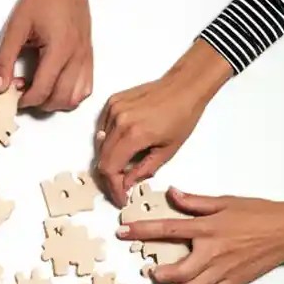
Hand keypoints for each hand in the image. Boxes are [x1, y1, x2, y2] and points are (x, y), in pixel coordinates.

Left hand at [0, 0, 94, 111]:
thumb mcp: (16, 27)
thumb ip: (6, 59)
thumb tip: (0, 86)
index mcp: (59, 49)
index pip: (43, 89)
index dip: (26, 100)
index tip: (13, 96)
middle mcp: (77, 56)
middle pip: (61, 99)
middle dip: (39, 103)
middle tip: (23, 91)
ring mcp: (86, 58)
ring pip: (76, 97)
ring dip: (56, 102)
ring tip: (40, 88)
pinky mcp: (89, 56)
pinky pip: (85, 87)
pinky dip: (70, 94)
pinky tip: (56, 85)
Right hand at [95, 39, 233, 204]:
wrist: (184, 86)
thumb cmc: (182, 116)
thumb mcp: (167, 150)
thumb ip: (143, 170)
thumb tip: (126, 185)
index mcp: (134, 134)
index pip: (110, 169)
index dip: (113, 188)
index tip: (121, 197)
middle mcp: (118, 121)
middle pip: (101, 159)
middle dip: (110, 179)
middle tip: (120, 189)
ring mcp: (113, 110)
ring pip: (99, 146)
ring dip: (109, 161)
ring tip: (122, 170)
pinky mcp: (112, 103)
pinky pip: (102, 130)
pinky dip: (108, 143)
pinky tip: (122, 148)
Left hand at [119, 189, 283, 283]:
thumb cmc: (259, 213)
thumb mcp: (226, 201)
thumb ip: (196, 201)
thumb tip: (172, 193)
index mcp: (208, 228)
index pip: (167, 228)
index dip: (141, 230)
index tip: (122, 232)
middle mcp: (212, 251)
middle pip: (176, 271)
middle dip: (160, 273)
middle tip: (154, 269)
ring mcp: (223, 270)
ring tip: (174, 279)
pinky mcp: (234, 282)